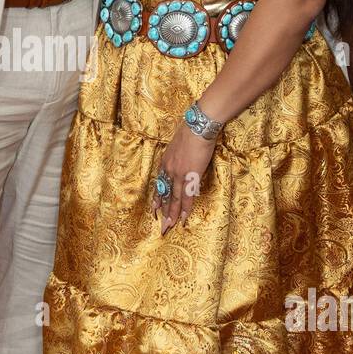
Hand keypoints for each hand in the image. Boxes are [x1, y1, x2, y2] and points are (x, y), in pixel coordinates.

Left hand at [151, 119, 217, 234]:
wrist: (197, 127)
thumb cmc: (191, 132)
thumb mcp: (178, 144)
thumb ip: (178, 156)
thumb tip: (182, 161)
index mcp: (165, 163)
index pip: (160, 185)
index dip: (157, 198)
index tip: (155, 210)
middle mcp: (168, 171)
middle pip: (165, 195)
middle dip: (163, 212)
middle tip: (161, 226)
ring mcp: (178, 175)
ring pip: (174, 199)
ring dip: (171, 215)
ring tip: (169, 227)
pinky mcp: (189, 176)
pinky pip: (186, 197)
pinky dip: (185, 209)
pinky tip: (183, 219)